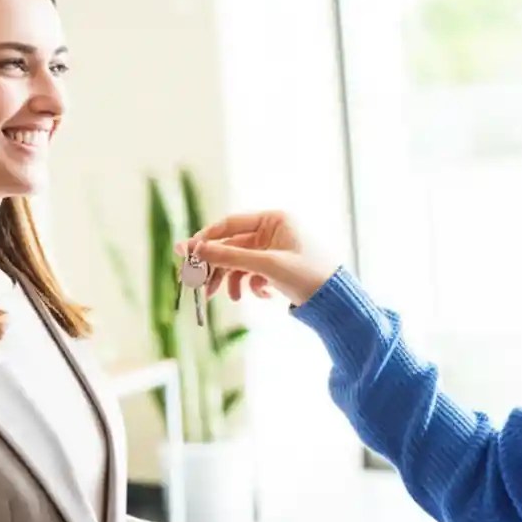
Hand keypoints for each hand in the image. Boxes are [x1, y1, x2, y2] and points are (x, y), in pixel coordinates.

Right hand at [175, 210, 339, 305]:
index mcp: (274, 219)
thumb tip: (194, 250)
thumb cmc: (308, 275)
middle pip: (230, 246)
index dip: (206, 239)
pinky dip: (251, 286)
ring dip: (231, 280)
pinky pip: (251, 274)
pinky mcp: (275, 267)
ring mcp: (273, 249)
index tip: (186, 254)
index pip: (229, 224)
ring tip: (232, 298)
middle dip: (217, 267)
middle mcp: (272, 230)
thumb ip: (229, 256)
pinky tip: (262, 295)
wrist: (335, 302)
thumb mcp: (265, 265)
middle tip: (197, 284)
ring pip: (239, 263)